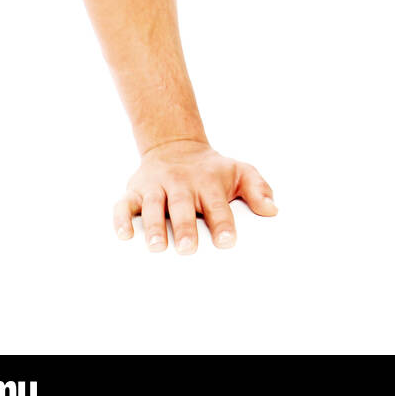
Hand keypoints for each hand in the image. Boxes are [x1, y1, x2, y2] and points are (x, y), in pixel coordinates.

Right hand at [113, 139, 277, 252]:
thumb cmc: (212, 170)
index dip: (222, 223)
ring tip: (157, 248)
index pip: (216, 205)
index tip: (226, 242)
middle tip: (189, 249)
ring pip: (152, 205)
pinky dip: (121, 218)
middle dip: (185, 227)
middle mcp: (180, 183)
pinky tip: (124, 235)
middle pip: (182, 206)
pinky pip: (123, 204)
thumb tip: (273, 210)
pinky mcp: (134, 189)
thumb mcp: (240, 171)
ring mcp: (156, 186)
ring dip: (153, 227)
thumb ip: (258, 189)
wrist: (176, 146)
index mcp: (208, 182)